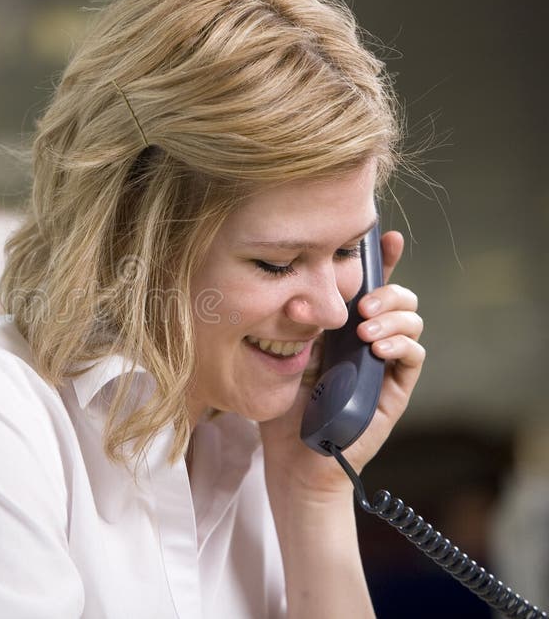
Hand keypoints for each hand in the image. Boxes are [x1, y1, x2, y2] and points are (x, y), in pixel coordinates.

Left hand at [260, 230, 424, 500]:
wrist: (294, 459)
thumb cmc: (282, 408)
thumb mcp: (282, 355)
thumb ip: (292, 324)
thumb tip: (291, 291)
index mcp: (340, 326)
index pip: (366, 284)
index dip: (379, 258)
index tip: (383, 236)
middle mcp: (366, 339)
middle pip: (396, 296)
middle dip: (386, 288)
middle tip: (360, 303)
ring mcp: (383, 363)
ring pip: (411, 320)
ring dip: (393, 315)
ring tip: (365, 326)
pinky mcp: (394, 388)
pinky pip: (413, 356)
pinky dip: (401, 343)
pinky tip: (379, 346)